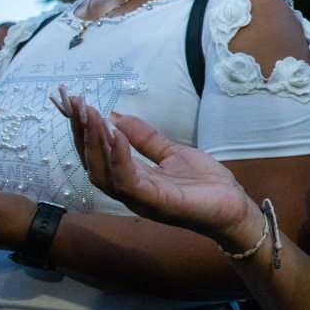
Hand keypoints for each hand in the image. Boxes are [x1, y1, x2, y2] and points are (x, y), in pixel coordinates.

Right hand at [59, 92, 259, 247]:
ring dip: (95, 144)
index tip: (74, 104)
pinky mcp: (158, 204)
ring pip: (105, 175)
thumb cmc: (205, 184)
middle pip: (94, 165)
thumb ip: (145, 138)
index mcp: (132, 179)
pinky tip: (117, 136)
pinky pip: (130, 182)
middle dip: (82, 134)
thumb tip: (116, 116)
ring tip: (92, 117)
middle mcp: (130, 192)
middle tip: (76, 105)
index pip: (98, 155)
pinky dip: (120, 159)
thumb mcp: (172, 152)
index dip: (83, 131)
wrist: (234, 206)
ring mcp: (142, 200)